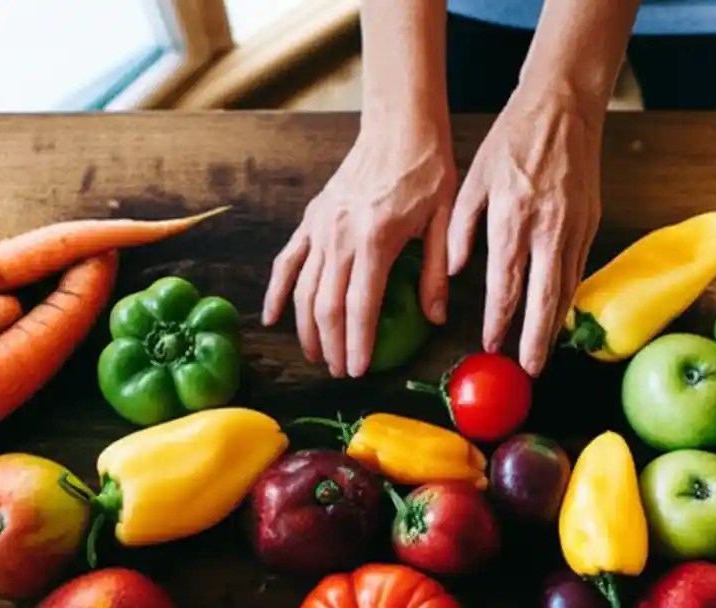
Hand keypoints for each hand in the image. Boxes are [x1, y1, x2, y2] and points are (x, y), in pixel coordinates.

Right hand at [261, 125, 455, 377]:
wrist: (398, 127)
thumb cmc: (428, 171)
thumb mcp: (443, 222)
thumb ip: (435, 273)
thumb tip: (433, 317)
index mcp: (377, 240)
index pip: (361, 305)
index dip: (357, 344)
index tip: (358, 371)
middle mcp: (341, 237)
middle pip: (327, 305)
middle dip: (332, 345)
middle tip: (341, 372)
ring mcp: (321, 228)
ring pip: (303, 289)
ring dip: (307, 328)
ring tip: (317, 355)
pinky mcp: (312, 220)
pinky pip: (287, 261)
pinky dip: (277, 291)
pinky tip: (272, 317)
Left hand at [447, 87, 603, 375]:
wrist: (563, 108)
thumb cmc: (510, 141)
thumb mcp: (472, 181)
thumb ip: (460, 230)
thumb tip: (455, 273)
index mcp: (512, 219)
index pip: (505, 285)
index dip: (500, 321)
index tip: (491, 345)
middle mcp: (548, 229)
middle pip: (544, 298)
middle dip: (536, 339)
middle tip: (530, 370)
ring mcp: (575, 227)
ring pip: (567, 288)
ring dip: (555, 325)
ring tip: (544, 354)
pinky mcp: (591, 222)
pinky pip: (579, 269)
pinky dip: (569, 297)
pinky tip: (559, 315)